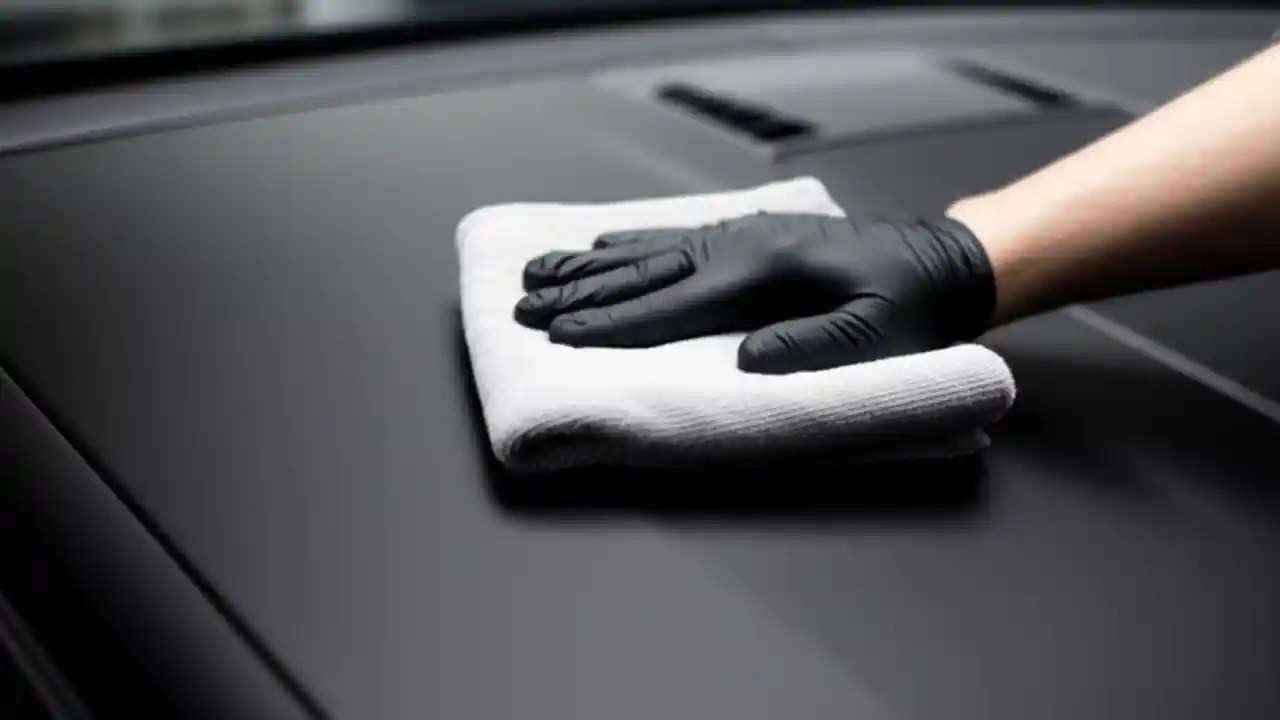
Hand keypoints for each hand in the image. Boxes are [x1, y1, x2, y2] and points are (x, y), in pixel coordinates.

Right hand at [514, 213, 994, 373]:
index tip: (563, 336)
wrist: (935, 260)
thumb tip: (746, 363)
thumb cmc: (908, 306)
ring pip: (647, 253)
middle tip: (523, 309)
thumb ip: (813, 348)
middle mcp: (739, 246)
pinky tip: (598, 250)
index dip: (615, 325)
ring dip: (588, 268)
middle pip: (644, 274)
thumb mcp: (878, 336)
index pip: (675, 305)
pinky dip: (625, 247)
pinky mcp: (741, 237)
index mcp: (765, 273)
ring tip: (537, 274)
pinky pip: (668, 240)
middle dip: (580, 295)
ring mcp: (737, 236)